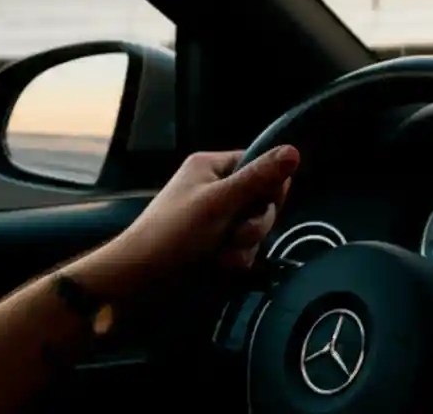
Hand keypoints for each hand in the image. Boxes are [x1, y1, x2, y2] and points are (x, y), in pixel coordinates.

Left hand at [66, 146, 298, 299]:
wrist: (138, 280)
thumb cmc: (174, 232)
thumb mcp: (220, 202)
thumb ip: (258, 179)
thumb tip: (295, 151)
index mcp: (211, 167)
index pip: (259, 164)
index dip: (269, 186)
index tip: (265, 202)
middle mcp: (215, 188)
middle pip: (261, 200)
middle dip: (254, 223)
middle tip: (237, 234)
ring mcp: (214, 218)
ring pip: (254, 227)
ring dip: (245, 245)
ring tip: (224, 256)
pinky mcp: (213, 244)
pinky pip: (243, 247)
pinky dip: (236, 258)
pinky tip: (221, 266)